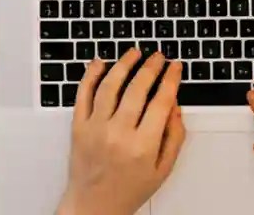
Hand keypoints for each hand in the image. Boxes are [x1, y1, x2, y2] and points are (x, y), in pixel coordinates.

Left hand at [57, 50, 186, 214]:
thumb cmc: (128, 189)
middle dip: (151, 67)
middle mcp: (118, 134)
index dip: (171, 79)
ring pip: (109, 86)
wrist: (93, 206)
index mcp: (143, 145)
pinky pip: (83, 95)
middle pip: (137, 89)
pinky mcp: (78, 128)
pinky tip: (100, 63)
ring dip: (123, 64)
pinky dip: (90, 76)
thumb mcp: (163, 169)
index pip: (161, 101)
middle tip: (158, 57)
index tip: (175, 67)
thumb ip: (174, 137)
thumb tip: (175, 108)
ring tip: (134, 53)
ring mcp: (95, 129)